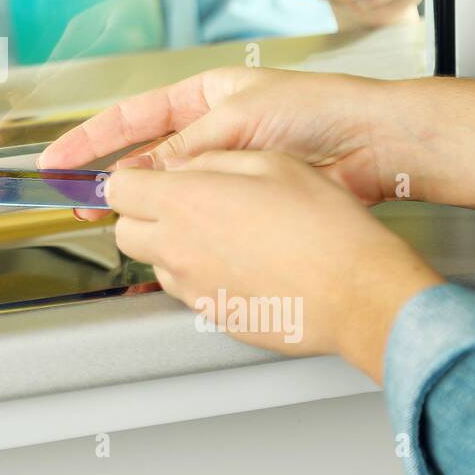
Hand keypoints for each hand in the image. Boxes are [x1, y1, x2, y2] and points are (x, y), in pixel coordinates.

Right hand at [42, 67, 397, 211]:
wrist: (373, 142)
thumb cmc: (317, 109)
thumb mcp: (239, 117)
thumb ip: (187, 147)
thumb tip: (146, 173)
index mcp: (203, 95)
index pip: (132, 116)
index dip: (91, 138)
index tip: (58, 159)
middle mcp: (207, 128)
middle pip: (141, 153)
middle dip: (105, 175)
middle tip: (71, 199)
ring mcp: (223, 162)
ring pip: (165, 184)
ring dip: (135, 200)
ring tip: (104, 218)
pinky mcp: (242, 192)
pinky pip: (196, 206)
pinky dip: (173, 218)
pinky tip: (156, 229)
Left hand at [107, 151, 443, 380]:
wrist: (357, 292)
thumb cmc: (325, 227)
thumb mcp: (271, 162)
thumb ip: (215, 159)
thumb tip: (186, 163)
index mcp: (185, 202)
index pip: (118, 189)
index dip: (131, 179)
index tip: (143, 176)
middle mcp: (178, 248)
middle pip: (125, 230)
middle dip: (141, 214)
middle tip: (177, 203)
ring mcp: (192, 287)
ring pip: (154, 262)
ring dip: (169, 245)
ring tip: (216, 232)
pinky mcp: (212, 315)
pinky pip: (186, 290)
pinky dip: (196, 274)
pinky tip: (236, 261)